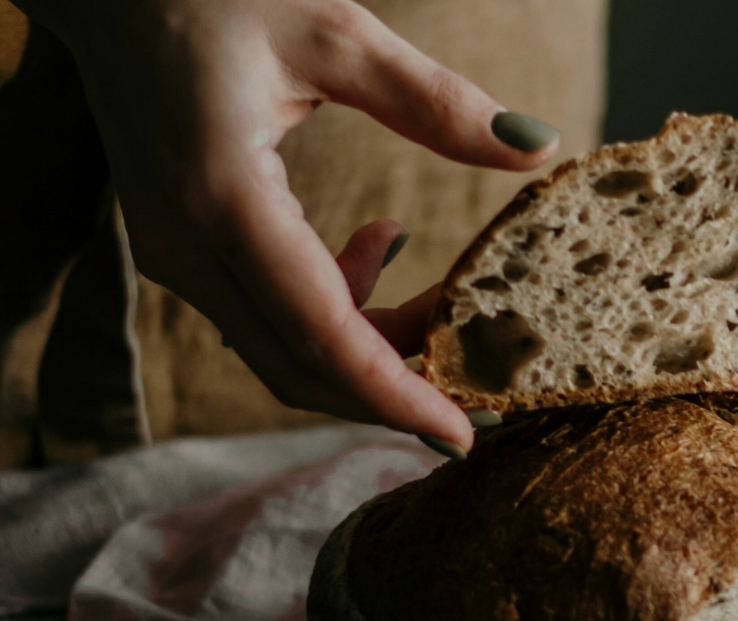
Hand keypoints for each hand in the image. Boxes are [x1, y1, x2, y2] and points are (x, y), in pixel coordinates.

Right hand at [17, 0, 562, 453]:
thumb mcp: (333, 32)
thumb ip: (435, 102)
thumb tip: (535, 150)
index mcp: (222, 197)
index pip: (319, 335)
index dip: (393, 396)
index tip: (461, 434)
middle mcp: (187, 245)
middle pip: (300, 366)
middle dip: (393, 390)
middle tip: (481, 390)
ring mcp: (174, 255)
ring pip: (283, 348)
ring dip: (371, 345)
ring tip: (444, 300)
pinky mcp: (182, 248)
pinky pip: (266, 313)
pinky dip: (335, 307)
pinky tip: (382, 245)